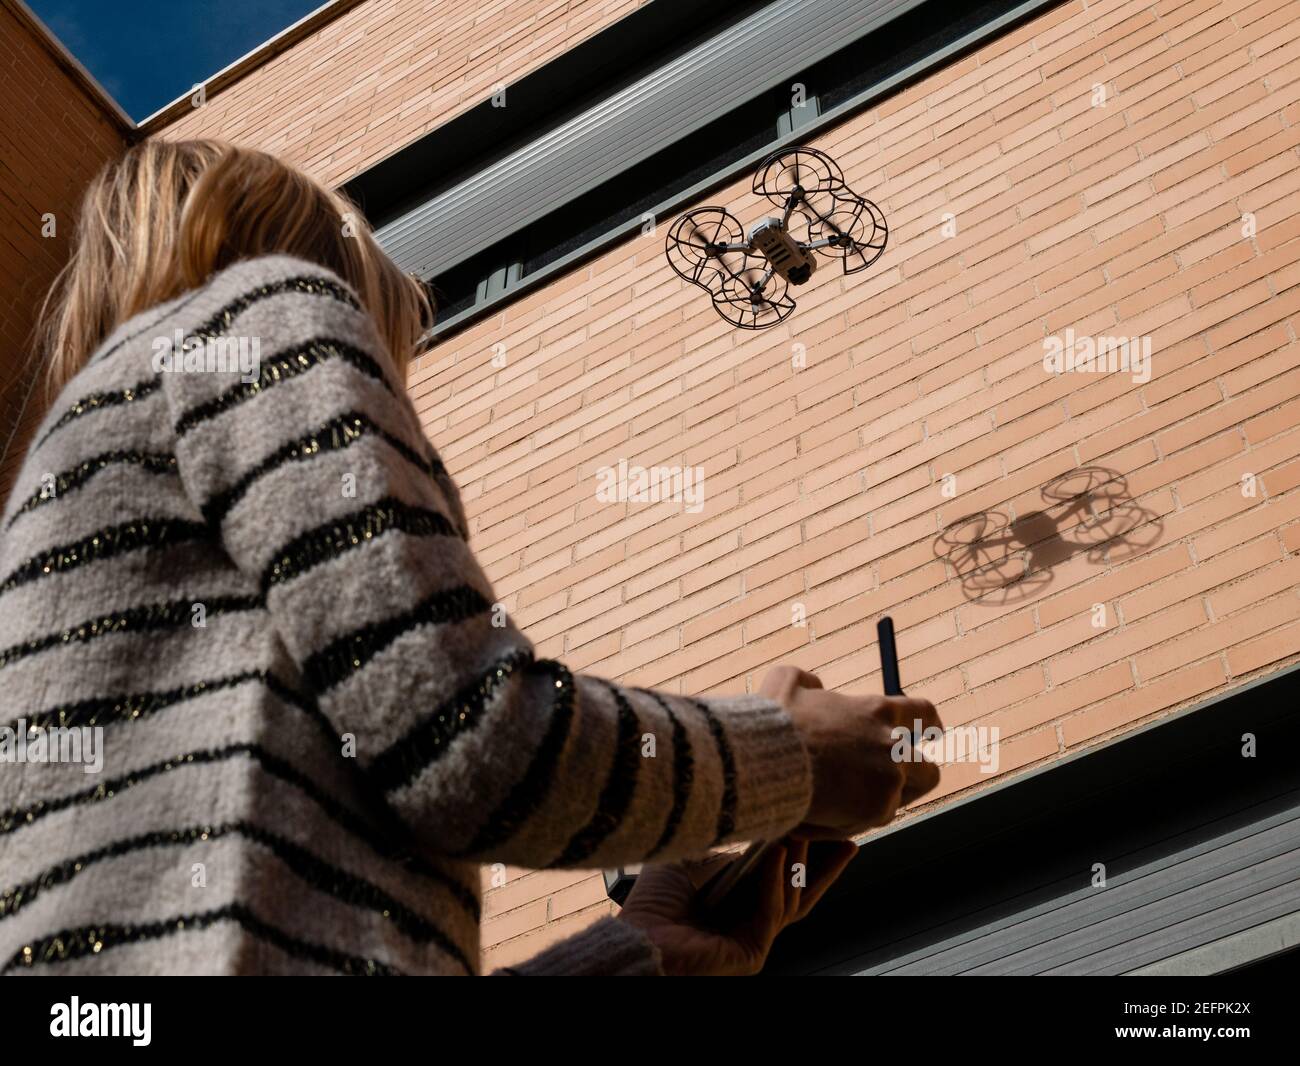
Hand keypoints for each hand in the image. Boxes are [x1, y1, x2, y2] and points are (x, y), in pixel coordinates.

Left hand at [618, 837, 857, 975]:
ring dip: (796, 863)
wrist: (636, 937)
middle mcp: (750, 923)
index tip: (820, 825)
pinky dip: (775, 879)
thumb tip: (751, 818)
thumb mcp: (693, 861)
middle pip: (802, 895)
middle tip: (849, 839)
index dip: (802, 855)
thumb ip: (723, 845)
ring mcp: (754, 939)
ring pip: (792, 901)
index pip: (781, 879)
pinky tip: (776, 851)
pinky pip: (771, 910)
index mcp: (738, 903)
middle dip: (827, 868)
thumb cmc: (654, 903)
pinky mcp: (752, 952)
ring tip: (798, 829)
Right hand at [760, 665, 941, 838]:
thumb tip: (816, 687)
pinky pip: (869, 823)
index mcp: (878, 711)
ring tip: (842, 807)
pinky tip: (817, 818)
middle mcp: (893, 745)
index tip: (932, 734)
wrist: (766, 760)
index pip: (925, 714)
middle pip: (930, 771)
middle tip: (889, 788)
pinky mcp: (877, 810)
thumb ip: (809, 682)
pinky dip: (846, 823)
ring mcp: (889, 780)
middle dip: (914, 781)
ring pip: (898, 802)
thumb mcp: (787, 681)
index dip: (929, 726)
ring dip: (876, 805)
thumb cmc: (773, 721)